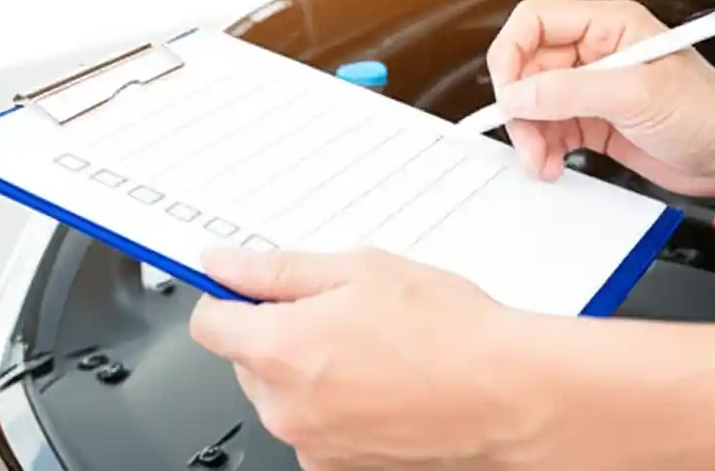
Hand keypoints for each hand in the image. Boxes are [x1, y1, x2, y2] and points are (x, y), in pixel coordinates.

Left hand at [189, 247, 534, 469]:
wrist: (507, 393)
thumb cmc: (448, 330)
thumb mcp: (359, 270)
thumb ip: (277, 269)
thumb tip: (223, 264)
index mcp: (279, 350)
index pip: (208, 323)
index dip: (232, 297)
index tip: (255, 289)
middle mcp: (285, 408)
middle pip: (246, 359)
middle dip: (279, 332)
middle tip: (342, 312)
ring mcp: (311, 444)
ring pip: (281, 394)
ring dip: (308, 370)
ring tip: (372, 348)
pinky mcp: (337, 467)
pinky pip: (314, 425)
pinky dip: (334, 405)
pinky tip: (381, 383)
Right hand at [486, 0, 714, 195]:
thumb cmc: (710, 111)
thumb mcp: (636, 95)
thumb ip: (571, 92)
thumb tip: (519, 94)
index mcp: (608, 26)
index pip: (535, 22)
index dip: (511, 53)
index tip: (508, 90)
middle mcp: (595, 53)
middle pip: (527, 69)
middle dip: (520, 106)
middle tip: (526, 136)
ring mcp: (592, 89)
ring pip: (533, 105)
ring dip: (530, 134)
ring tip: (542, 160)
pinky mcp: (593, 122)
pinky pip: (549, 131)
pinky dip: (544, 150)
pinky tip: (554, 164)